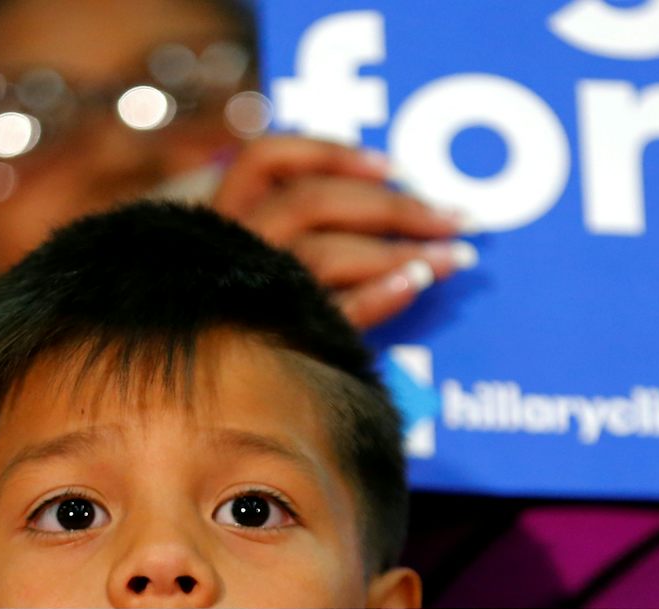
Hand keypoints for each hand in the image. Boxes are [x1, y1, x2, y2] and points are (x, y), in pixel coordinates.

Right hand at [210, 136, 477, 329]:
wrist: (202, 405)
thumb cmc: (244, 319)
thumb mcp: (258, 257)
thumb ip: (301, 225)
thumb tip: (392, 194)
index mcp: (220, 218)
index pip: (265, 160)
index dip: (329, 154)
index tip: (392, 167)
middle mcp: (230, 250)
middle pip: (314, 202)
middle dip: (394, 206)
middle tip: (456, 218)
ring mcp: (248, 297)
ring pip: (328, 252)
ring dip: (398, 250)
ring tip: (452, 257)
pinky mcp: (275, 342)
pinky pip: (334, 312)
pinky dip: (380, 294)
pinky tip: (415, 285)